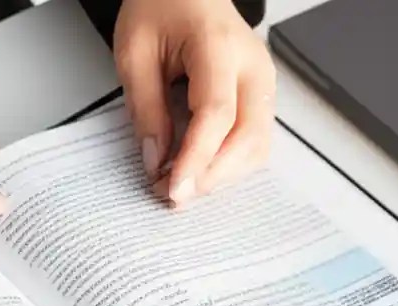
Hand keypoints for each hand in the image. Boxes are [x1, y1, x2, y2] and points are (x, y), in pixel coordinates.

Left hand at [113, 0, 276, 204]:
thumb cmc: (162, 7)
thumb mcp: (135, 52)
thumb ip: (145, 108)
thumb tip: (156, 159)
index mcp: (219, 47)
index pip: (217, 114)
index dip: (195, 158)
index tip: (172, 188)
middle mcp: (253, 66)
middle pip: (247, 137)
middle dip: (210, 176)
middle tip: (171, 195)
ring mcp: (263, 81)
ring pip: (258, 147)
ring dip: (221, 176)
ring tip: (181, 184)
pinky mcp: (261, 95)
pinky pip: (255, 141)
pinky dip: (229, 164)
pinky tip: (199, 170)